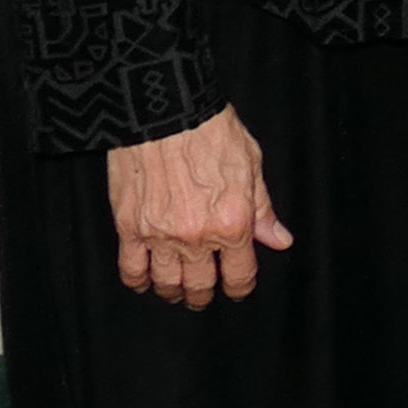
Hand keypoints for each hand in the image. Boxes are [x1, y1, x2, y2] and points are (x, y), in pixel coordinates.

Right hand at [105, 106, 290, 310]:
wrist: (167, 112)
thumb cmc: (212, 132)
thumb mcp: (252, 167)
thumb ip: (263, 210)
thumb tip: (279, 241)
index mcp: (233, 223)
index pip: (239, 273)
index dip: (239, 287)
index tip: (237, 289)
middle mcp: (197, 237)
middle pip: (200, 285)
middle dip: (204, 295)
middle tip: (203, 295)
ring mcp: (159, 235)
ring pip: (166, 282)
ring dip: (173, 292)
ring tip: (176, 291)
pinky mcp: (128, 227)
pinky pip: (130, 268)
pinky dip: (138, 280)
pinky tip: (144, 280)